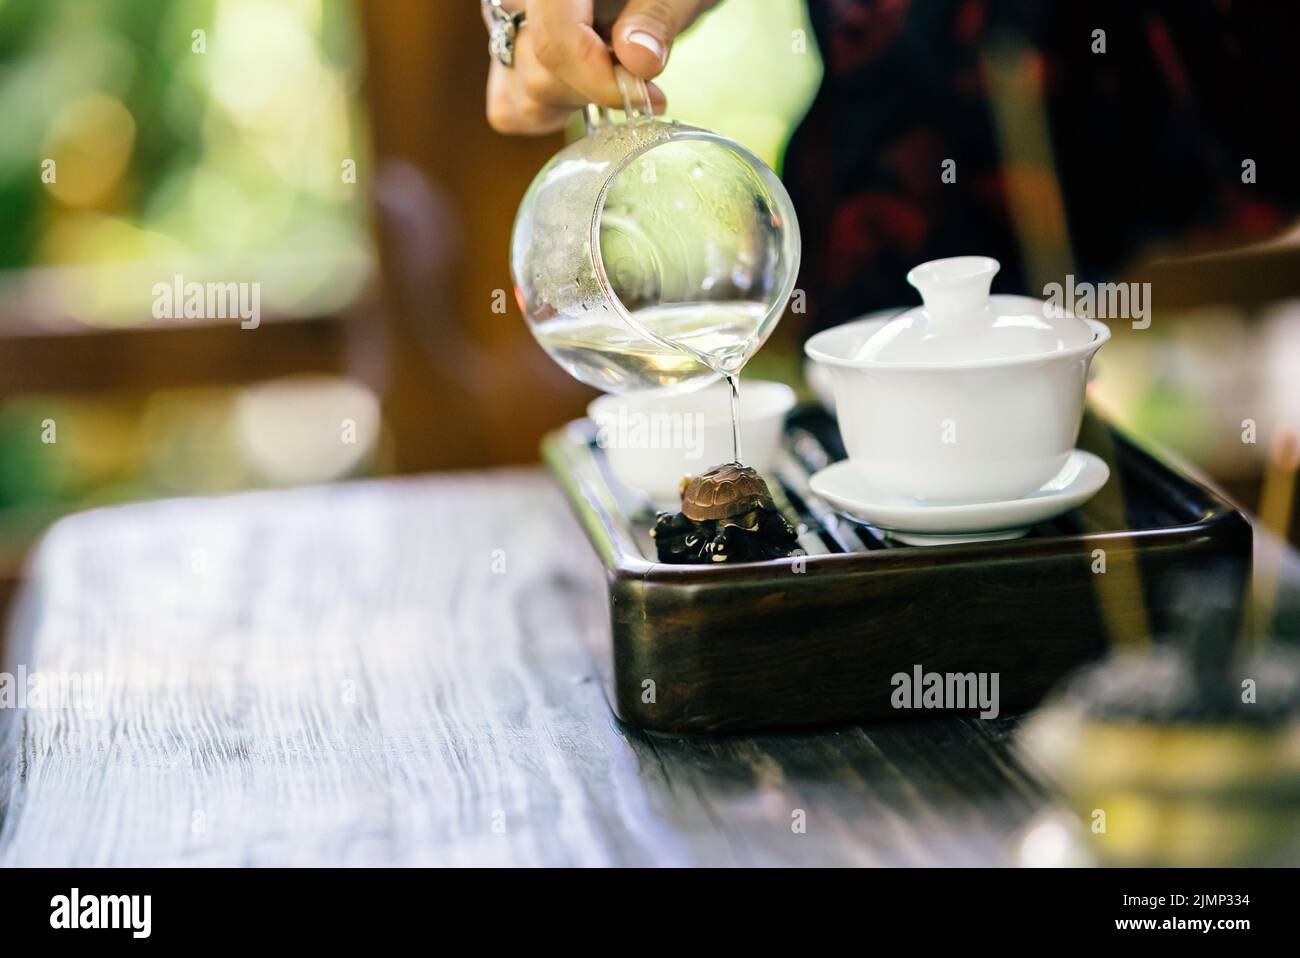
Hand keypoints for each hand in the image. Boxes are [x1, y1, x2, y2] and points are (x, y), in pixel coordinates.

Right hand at [486, 0, 719, 134]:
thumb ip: (657, 15)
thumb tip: (639, 61)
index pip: (554, 42)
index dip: (600, 82)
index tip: (645, 95)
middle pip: (539, 76)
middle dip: (596, 90)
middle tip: (638, 73)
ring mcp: (502, 21)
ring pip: (523, 96)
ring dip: (576, 100)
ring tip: (610, 69)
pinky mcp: (504, 46)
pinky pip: (509, 104)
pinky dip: (549, 109)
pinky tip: (583, 83)